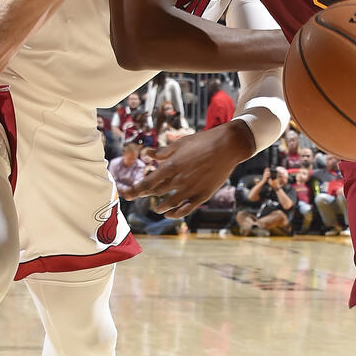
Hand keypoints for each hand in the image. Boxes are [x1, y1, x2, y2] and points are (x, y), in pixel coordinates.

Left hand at [130, 122, 253, 217]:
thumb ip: (163, 152)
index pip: (147, 183)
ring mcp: (191, 189)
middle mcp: (179, 180)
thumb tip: (148, 154)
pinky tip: (170, 214)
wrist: (228, 146)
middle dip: (144, 195)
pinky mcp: (202, 195)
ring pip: (169, 204)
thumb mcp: (181, 143)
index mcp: (171, 165)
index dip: (134, 190)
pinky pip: (185, 209)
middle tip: (138, 196)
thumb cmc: (203, 141)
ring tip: (157, 208)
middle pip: (156, 193)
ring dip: (160, 207)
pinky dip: (175, 214)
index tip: (126, 194)